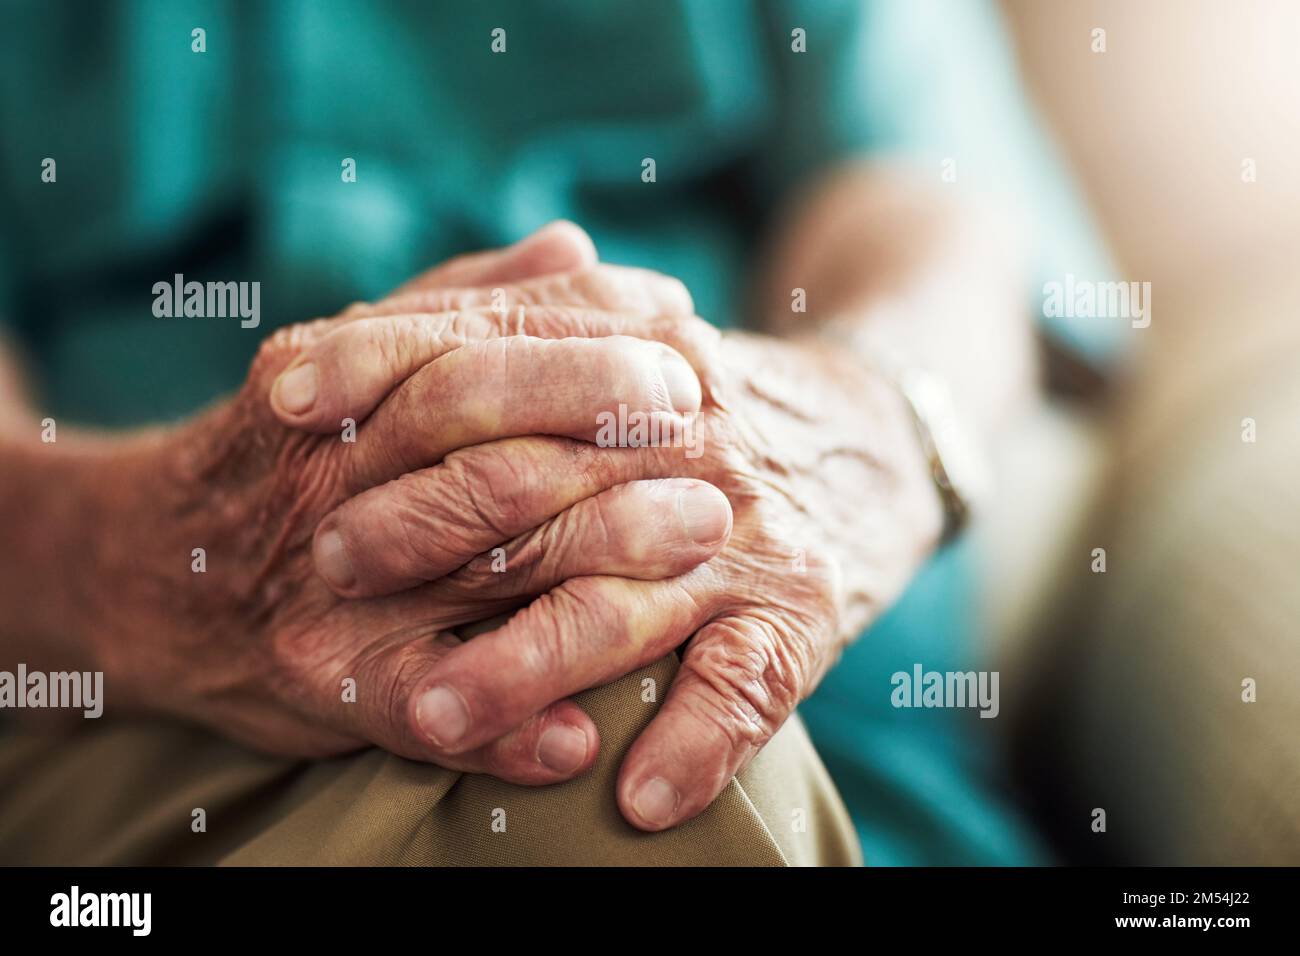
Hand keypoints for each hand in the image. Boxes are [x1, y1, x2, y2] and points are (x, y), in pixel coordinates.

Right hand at [31, 224, 734, 784]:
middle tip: (710, 433)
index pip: (477, 340)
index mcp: (342, 378)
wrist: (152, 569)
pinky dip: (504, 722)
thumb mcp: (355, 356)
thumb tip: (576, 246)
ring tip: (696, 549)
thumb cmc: (286, 453)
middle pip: (477, 431)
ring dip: (592, 556)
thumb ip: (462, 301)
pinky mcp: (322, 680)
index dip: (587, 341)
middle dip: (602, 425)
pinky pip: (417, 703)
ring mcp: (327, 581)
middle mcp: (332, 469)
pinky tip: (581, 735)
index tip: (683, 340)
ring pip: (471, 561)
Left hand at [307, 302, 943, 827]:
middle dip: (423, 523)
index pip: (494, 346)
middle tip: (322, 565)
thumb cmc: (714, 405)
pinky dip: (696, 745)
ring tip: (430, 716)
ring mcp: (743, 535)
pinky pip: (746, 686)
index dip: (382, 362)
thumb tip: (379, 325)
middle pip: (539, 480)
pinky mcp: (800, 613)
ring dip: (524, 666)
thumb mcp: (632, 338)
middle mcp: (687, 440)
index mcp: (637, 358)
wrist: (875, 435)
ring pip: (621, 605)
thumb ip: (524, 320)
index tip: (281, 395)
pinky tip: (638, 800)